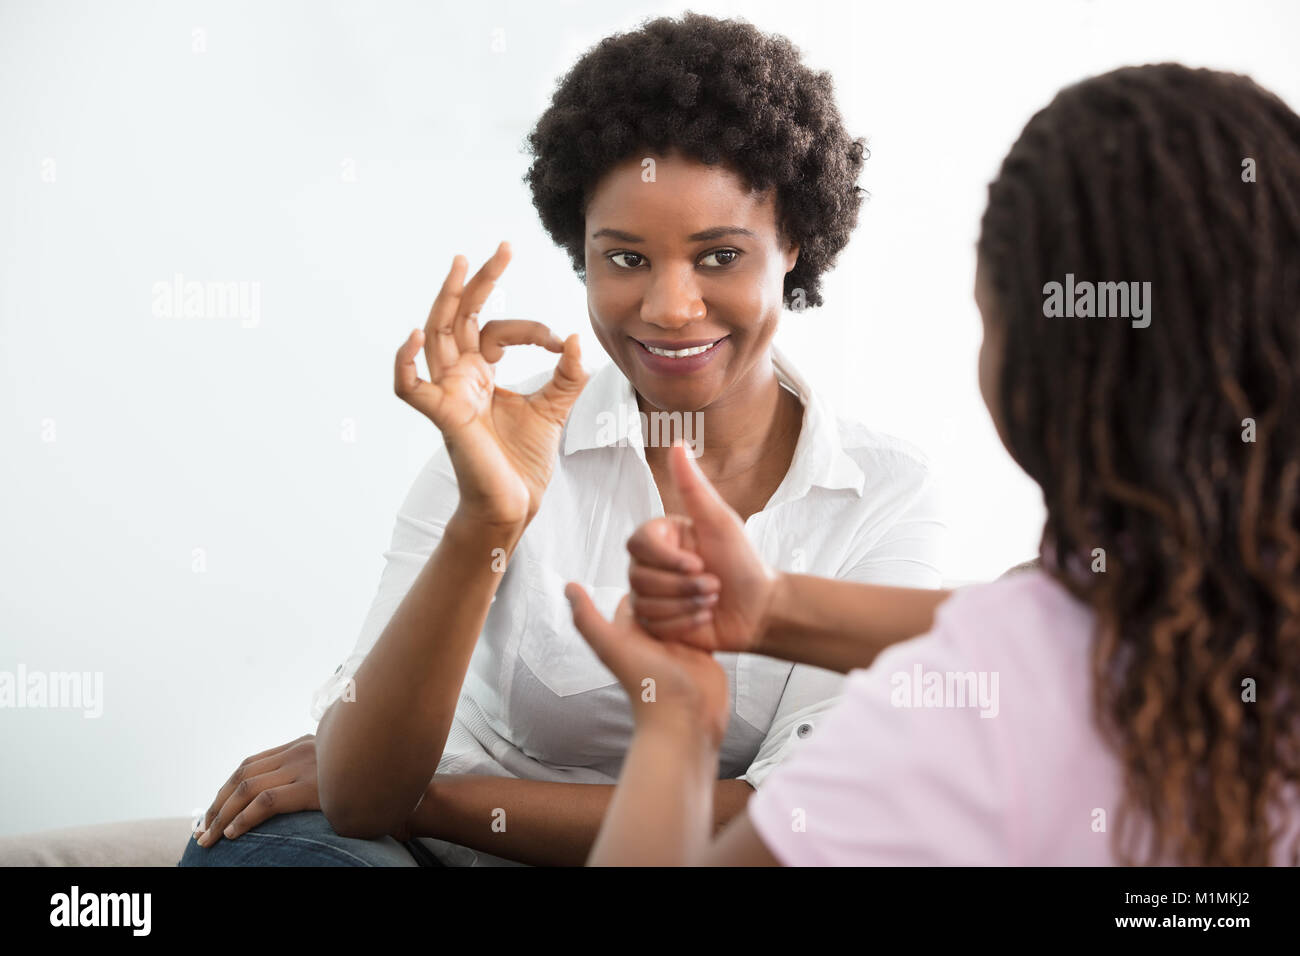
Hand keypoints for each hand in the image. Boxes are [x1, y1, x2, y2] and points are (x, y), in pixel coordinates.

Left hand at [194, 734, 413, 846]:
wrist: (408, 784)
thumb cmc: (381, 776)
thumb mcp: (346, 766)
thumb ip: (325, 769)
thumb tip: (313, 785)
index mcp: (306, 745)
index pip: (255, 762)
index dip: (230, 785)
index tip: (216, 807)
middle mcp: (302, 751)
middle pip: (244, 773)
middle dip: (218, 802)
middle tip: (203, 828)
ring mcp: (306, 767)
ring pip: (248, 787)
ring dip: (222, 814)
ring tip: (209, 838)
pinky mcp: (312, 787)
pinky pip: (267, 802)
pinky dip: (245, 818)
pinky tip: (233, 834)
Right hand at [394, 242, 587, 527]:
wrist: (515, 504)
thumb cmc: (523, 461)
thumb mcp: (554, 409)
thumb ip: (567, 375)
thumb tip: (577, 339)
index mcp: (481, 374)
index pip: (498, 330)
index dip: (532, 328)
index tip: (561, 342)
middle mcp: (461, 378)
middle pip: (461, 317)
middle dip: (480, 281)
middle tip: (502, 248)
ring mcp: (448, 394)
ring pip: (437, 336)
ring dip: (448, 299)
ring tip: (461, 265)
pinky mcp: (443, 417)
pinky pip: (410, 388)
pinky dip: (406, 362)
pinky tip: (415, 336)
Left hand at [566, 585, 729, 747]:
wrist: (685, 718)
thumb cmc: (647, 684)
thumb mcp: (612, 647)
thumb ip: (587, 619)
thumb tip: (568, 585)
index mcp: (628, 629)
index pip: (639, 589)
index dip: (652, 574)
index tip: (668, 563)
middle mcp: (651, 633)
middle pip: (665, 593)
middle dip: (681, 583)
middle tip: (699, 575)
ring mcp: (677, 641)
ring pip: (686, 603)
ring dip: (698, 594)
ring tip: (713, 588)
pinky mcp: (700, 649)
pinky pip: (704, 621)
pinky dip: (712, 610)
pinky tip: (722, 600)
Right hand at [627, 443, 777, 651]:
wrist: (760, 608)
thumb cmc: (743, 562)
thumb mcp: (720, 521)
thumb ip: (693, 486)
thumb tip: (677, 443)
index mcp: (661, 537)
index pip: (638, 544)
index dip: (667, 559)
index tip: (699, 563)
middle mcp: (652, 564)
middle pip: (638, 577)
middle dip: (683, 586)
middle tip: (715, 584)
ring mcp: (652, 594)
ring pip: (644, 604)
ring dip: (686, 605)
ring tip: (712, 599)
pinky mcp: (656, 623)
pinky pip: (652, 626)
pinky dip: (683, 624)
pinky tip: (704, 616)